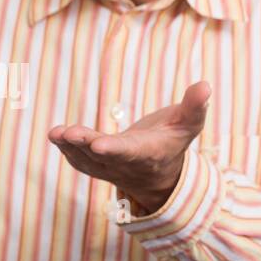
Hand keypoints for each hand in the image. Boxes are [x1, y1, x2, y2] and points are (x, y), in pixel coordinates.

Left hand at [48, 83, 211, 215]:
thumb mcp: (188, 124)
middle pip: (103, 156)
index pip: (130, 152)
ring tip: (55, 133)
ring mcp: (109, 168)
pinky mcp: (96, 166)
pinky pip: (79, 161)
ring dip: (69, 147)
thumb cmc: (173, 141)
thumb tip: (205, 84)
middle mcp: (126, 165)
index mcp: (148, 154)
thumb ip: (194, 106)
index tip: (99, 145)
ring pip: (86, 160)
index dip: (114, 149)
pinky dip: (66, 150)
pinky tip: (56, 135)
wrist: (160, 175)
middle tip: (67, 133)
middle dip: (85, 144)